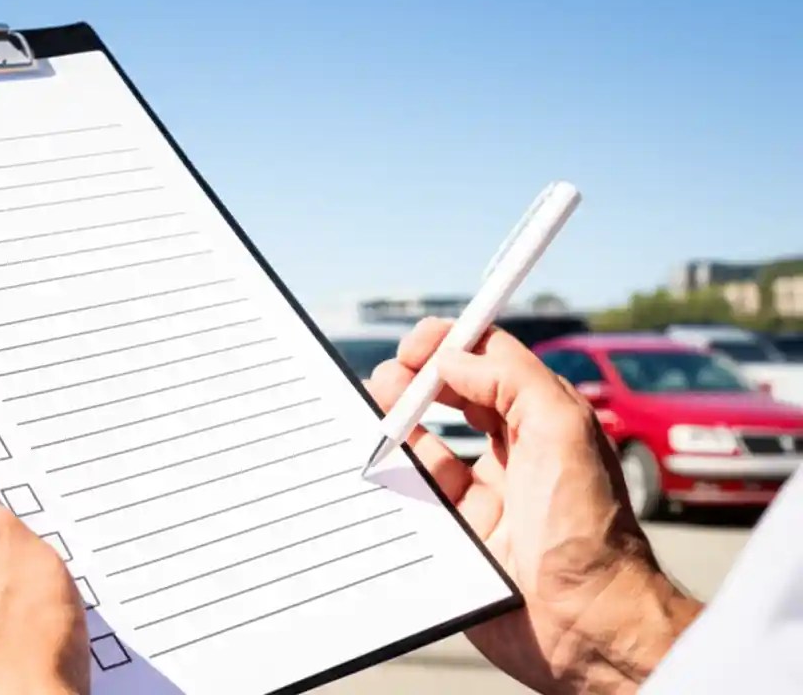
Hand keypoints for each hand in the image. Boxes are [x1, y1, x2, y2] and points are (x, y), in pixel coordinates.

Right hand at [367, 318, 701, 694]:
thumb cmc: (588, 529)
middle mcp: (518, 454)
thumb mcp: (563, 430)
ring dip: (401, 420)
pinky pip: (419, 495)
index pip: (495, 365)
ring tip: (376, 402)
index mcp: (547, 423)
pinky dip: (398, 471)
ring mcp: (489, 496)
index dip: (456, 346)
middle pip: (458, 400)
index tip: (420, 343)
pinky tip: (383, 456)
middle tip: (391, 373)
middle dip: (421, 379)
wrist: (585, 621)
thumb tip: (455, 357)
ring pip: (431, 445)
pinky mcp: (461, 534)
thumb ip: (512, 380)